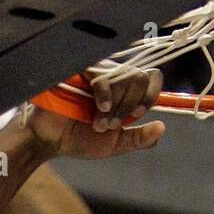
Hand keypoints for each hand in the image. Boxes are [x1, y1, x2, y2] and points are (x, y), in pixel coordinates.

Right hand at [26, 66, 164, 159]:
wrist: (51, 141)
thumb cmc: (80, 139)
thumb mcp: (115, 144)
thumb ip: (138, 138)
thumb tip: (161, 127)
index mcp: (125, 92)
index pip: (150, 76)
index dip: (151, 92)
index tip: (139, 113)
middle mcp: (114, 77)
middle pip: (138, 77)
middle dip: (129, 106)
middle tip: (111, 126)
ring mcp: (97, 70)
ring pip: (123, 76)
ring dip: (115, 107)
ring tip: (98, 124)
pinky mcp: (80, 69)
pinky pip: (102, 74)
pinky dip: (105, 93)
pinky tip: (99, 108)